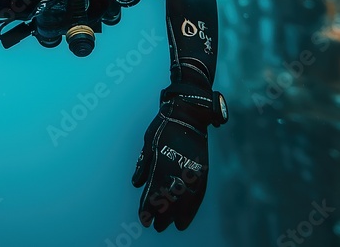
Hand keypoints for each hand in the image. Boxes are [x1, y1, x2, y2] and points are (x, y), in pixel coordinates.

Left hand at [132, 98, 209, 230]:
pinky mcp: (202, 169)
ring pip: (185, 200)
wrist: (189, 113)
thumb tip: (136, 183)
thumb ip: (143, 165)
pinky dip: (193, 207)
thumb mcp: (148, 143)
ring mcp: (192, 170)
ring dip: (178, 215)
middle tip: (156, 226)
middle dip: (162, 215)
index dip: (148, 208)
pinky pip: (198, 193)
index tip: (143, 219)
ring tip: (173, 226)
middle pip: (170, 200)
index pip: (153, 193)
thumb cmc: (164, 126)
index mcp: (162, 162)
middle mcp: (178, 169)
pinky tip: (187, 216)